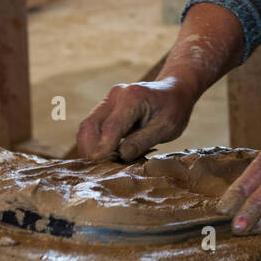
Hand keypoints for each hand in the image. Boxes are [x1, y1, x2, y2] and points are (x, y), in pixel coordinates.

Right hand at [76, 76, 195, 161]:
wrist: (174, 91)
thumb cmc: (173, 109)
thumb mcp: (166, 128)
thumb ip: (142, 141)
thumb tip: (121, 156)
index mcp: (132, 98)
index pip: (110, 127)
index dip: (104, 150)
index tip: (105, 168)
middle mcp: (116, 96)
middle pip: (90, 126)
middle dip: (90, 151)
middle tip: (100, 170)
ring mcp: (108, 100)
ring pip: (86, 126)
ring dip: (88, 148)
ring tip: (100, 165)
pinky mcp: (105, 107)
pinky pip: (92, 126)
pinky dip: (92, 143)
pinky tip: (103, 156)